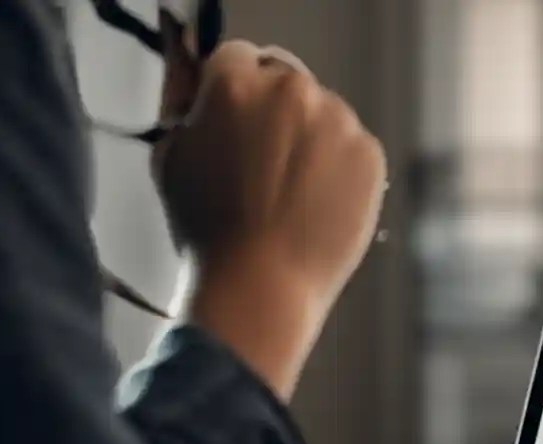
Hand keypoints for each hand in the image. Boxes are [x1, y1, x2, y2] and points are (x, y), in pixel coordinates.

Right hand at [153, 39, 387, 398]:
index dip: (232, 93)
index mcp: (235, 81)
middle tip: (261, 163)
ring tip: (288, 194)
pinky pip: (352, 147)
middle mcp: (292, 89)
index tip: (233, 123)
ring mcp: (339, 121)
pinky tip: (316, 204)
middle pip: (284, 79)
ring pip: (323, 113)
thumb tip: (194, 79)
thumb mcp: (171, 158)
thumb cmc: (208, 230)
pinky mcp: (370, 154)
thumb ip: (185, 107)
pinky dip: (339, 168)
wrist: (262, 286)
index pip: (237, 58)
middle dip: (273, 109)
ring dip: (309, 138)